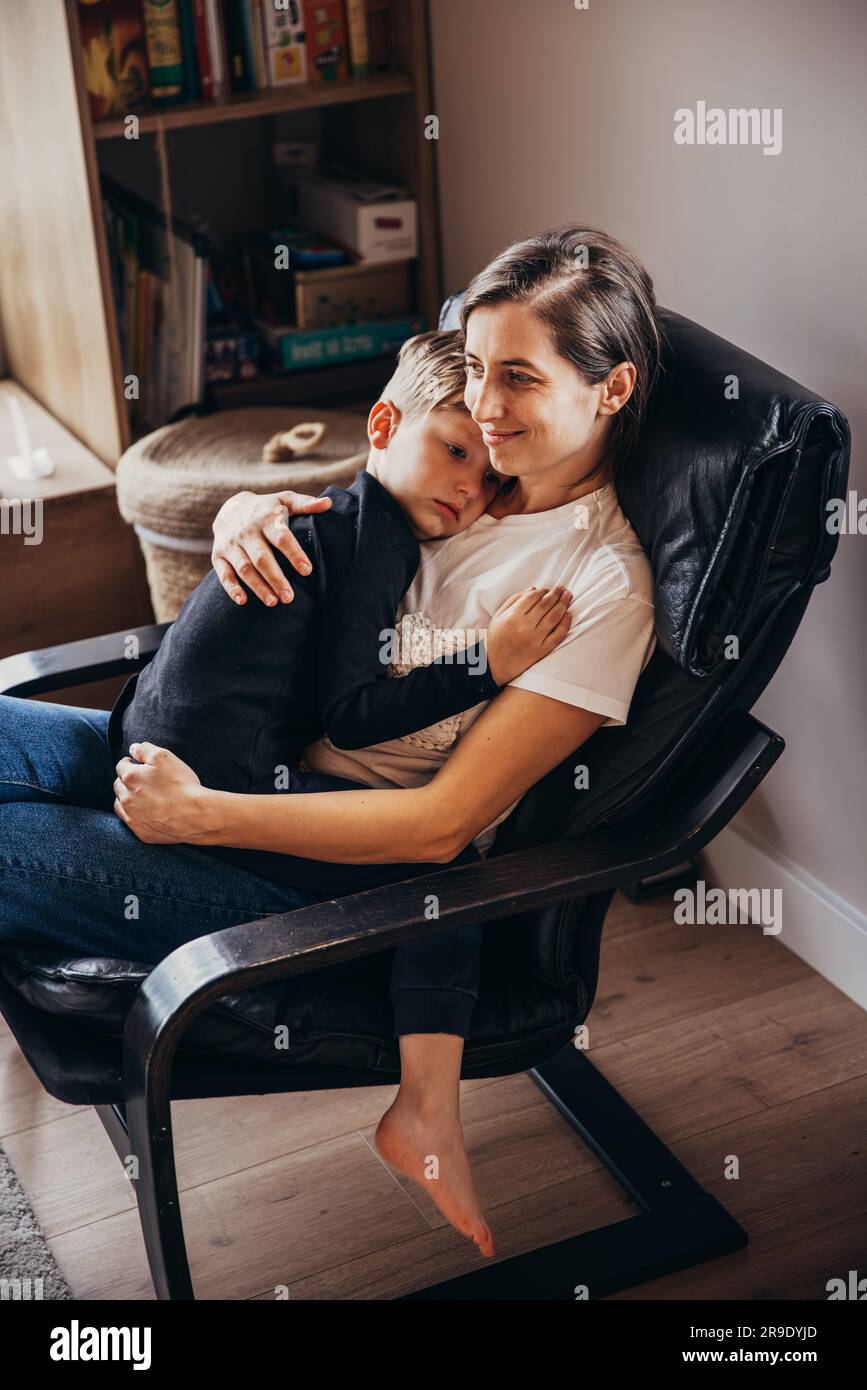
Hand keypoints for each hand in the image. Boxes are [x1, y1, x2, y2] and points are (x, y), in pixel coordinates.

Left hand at [113, 743, 208, 844]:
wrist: (195, 815)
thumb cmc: (181, 784)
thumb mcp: (164, 757)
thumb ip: (144, 749)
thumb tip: (132, 748)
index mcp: (130, 777)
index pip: (121, 766)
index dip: (130, 763)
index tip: (138, 764)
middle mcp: (126, 798)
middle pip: (118, 785)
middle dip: (126, 780)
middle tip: (142, 780)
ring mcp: (133, 817)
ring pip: (120, 805)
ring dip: (126, 798)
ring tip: (141, 796)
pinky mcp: (141, 832)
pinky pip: (131, 822)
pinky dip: (135, 816)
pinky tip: (147, 812)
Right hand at [211, 489, 332, 606]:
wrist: (230, 509)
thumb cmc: (266, 509)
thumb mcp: (284, 500)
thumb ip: (305, 503)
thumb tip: (328, 503)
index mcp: (265, 519)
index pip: (281, 537)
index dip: (294, 554)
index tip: (307, 570)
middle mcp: (246, 532)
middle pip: (262, 558)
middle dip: (276, 578)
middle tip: (290, 598)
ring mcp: (230, 545)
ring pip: (244, 568)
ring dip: (258, 587)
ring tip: (273, 603)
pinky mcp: (218, 556)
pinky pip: (223, 574)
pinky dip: (232, 588)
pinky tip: (243, 601)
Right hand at [486, 586, 572, 684]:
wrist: (494, 665)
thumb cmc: (495, 639)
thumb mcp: (498, 616)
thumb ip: (514, 600)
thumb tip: (533, 589)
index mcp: (512, 617)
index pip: (532, 597)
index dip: (542, 591)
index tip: (546, 589)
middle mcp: (524, 627)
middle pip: (545, 605)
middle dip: (555, 594)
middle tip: (561, 589)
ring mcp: (534, 640)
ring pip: (554, 617)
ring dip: (563, 604)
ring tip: (568, 596)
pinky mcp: (541, 651)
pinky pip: (558, 635)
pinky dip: (565, 624)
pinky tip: (568, 615)